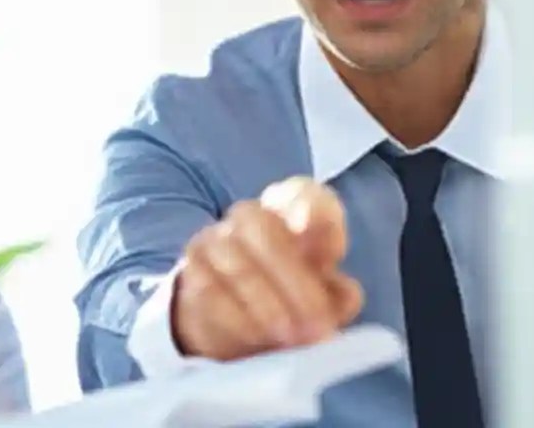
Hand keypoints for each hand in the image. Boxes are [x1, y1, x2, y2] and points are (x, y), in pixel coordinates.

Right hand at [171, 177, 363, 360]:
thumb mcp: (322, 300)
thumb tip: (343, 292)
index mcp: (291, 214)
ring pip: (234, 257)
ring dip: (267, 303)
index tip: (328, 249)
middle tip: (314, 324)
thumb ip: (337, 293)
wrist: (233, 324)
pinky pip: (209, 289)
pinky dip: (238, 318)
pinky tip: (256, 339)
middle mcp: (249, 217)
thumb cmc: (287, 301)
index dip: (312, 211)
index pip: (301, 193)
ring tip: (289, 338)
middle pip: (261, 223)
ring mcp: (213, 239)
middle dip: (293, 278)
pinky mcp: (190, 271)